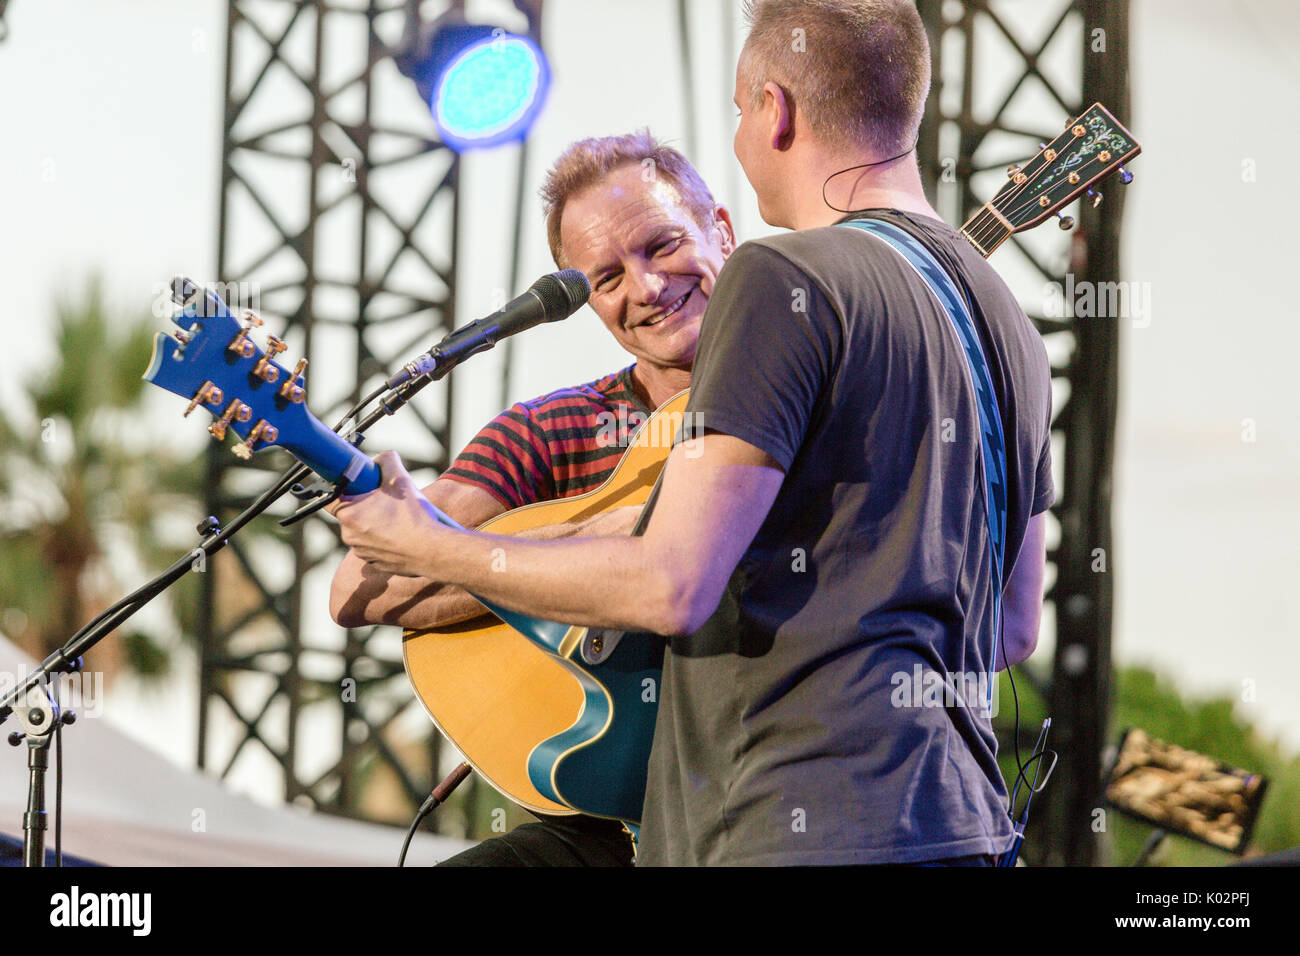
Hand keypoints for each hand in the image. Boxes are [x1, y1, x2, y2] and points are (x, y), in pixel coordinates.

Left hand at [329, 450, 450, 576]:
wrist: (433, 551)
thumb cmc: (415, 518)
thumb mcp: (401, 480)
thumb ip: (388, 461)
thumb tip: (383, 457)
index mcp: (349, 514)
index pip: (330, 496)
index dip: (342, 486)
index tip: (356, 483)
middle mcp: (349, 535)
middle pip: (349, 512)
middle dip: (364, 504)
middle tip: (385, 499)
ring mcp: (361, 551)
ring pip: (362, 530)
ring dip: (374, 522)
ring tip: (398, 518)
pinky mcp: (374, 563)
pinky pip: (373, 546)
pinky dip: (383, 539)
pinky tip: (401, 534)